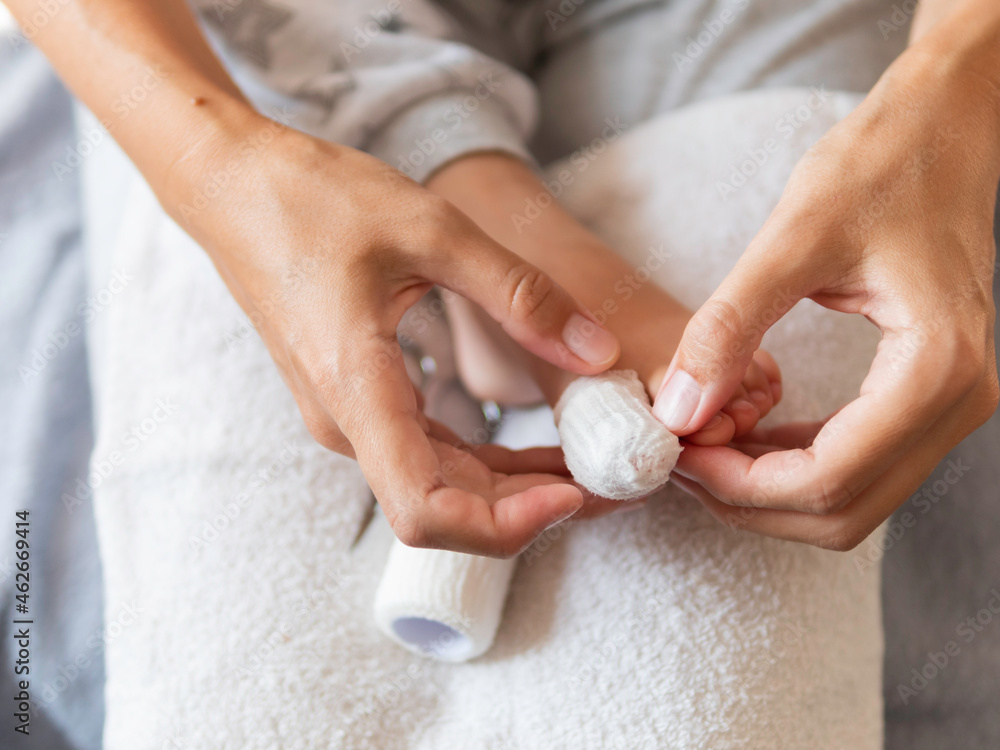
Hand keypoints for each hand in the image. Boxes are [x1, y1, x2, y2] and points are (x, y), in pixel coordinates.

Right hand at [174, 114, 621, 556]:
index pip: (425, 510)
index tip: (573, 495)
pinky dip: (493, 462)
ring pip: (444, 487)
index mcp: (356, 389)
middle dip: (535, 509)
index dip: (504, 524)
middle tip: (618, 482)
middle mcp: (349, 423)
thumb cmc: (314, 200)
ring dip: (519, 489)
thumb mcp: (431, 229)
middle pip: (446, 509)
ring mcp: (352, 417)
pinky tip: (545, 443)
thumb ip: (519, 293)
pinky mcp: (362, 402)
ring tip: (595, 463)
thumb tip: (598, 354)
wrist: (233, 189)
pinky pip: (433, 455)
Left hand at [653, 31, 999, 549]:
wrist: (941, 126)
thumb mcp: (792, 238)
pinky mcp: (929, 391)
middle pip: (843, 510)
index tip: (677, 455)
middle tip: (682, 457)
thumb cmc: (879, 164)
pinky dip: (796, 464)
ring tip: (704, 446)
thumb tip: (677, 410)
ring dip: (771, 491)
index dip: (741, 485)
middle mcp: (959, 401)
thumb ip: (729, 326)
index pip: (829, 479)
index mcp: (935, 368)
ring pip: (853, 499)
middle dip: (751, 500)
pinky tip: (745, 433)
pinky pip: (861, 462)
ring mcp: (951, 402)